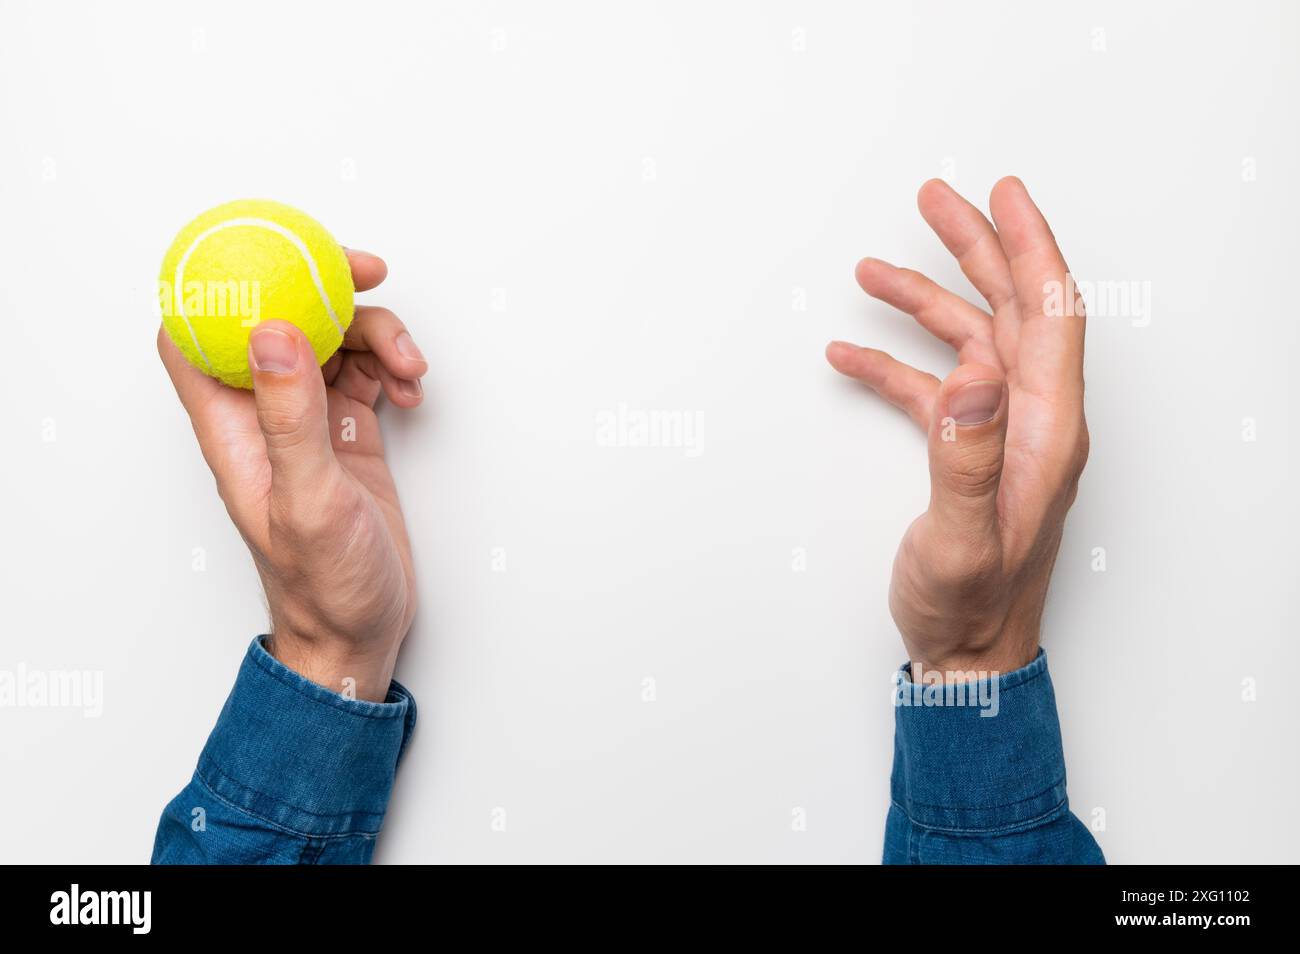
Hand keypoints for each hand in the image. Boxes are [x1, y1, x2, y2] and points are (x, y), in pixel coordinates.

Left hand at [158, 250, 426, 700]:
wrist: (359, 631)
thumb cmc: (321, 585)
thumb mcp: (307, 499)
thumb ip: (290, 417)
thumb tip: (273, 331)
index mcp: (232, 426)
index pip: (197, 333)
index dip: (225, 284)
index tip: (276, 256)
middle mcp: (265, 416)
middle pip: (281, 319)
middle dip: (323, 288)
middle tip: (365, 273)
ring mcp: (309, 423)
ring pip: (332, 342)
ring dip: (374, 336)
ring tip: (408, 367)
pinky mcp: (348, 435)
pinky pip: (366, 374)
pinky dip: (391, 368)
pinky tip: (410, 390)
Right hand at [827, 177, 1087, 676]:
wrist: (966, 655)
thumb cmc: (973, 607)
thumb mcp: (964, 537)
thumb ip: (966, 456)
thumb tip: (971, 373)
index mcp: (1045, 430)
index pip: (1049, 315)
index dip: (1029, 247)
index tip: (1004, 194)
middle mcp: (1029, 423)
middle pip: (1010, 310)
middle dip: (975, 249)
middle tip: (938, 199)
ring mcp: (997, 436)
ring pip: (968, 342)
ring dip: (923, 303)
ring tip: (873, 270)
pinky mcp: (964, 455)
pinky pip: (931, 390)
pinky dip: (894, 365)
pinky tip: (852, 353)